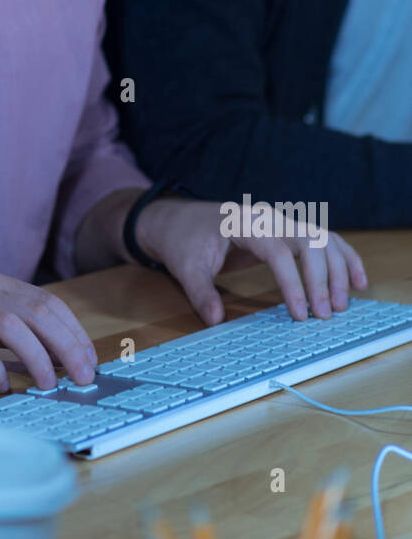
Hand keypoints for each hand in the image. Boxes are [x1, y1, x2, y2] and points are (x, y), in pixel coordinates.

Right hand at [0, 271, 98, 392]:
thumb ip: (3, 333)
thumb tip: (48, 360)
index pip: (47, 302)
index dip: (74, 331)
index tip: (91, 361)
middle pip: (36, 310)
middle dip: (67, 345)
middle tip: (84, 377)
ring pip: (10, 323)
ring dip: (37, 356)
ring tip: (49, 385)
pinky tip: (0, 386)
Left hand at [135, 198, 367, 325]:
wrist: (179, 219)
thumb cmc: (184, 241)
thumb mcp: (185, 267)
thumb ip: (200, 293)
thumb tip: (215, 320)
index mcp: (244, 223)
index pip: (277, 250)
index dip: (292, 282)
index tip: (300, 313)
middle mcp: (268, 218)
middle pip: (309, 240)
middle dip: (322, 278)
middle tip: (325, 315)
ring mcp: (281, 222)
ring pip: (323, 239)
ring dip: (339, 270)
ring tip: (344, 305)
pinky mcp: (288, 232)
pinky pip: (323, 240)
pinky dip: (343, 258)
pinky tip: (359, 281)